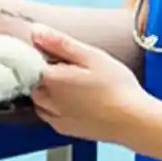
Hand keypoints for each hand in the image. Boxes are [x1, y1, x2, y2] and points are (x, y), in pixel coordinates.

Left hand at [29, 24, 148, 144]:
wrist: (134, 121)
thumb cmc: (116, 88)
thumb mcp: (90, 56)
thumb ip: (60, 43)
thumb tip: (36, 31)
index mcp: (52, 80)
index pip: (27, 63)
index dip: (37, 53)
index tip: (49, 49)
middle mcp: (48, 101)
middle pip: (32, 81)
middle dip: (42, 71)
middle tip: (67, 64)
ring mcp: (56, 118)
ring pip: (38, 99)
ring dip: (46, 89)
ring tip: (71, 82)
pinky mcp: (65, 129)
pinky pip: (48, 115)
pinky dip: (52, 106)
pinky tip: (71, 100)